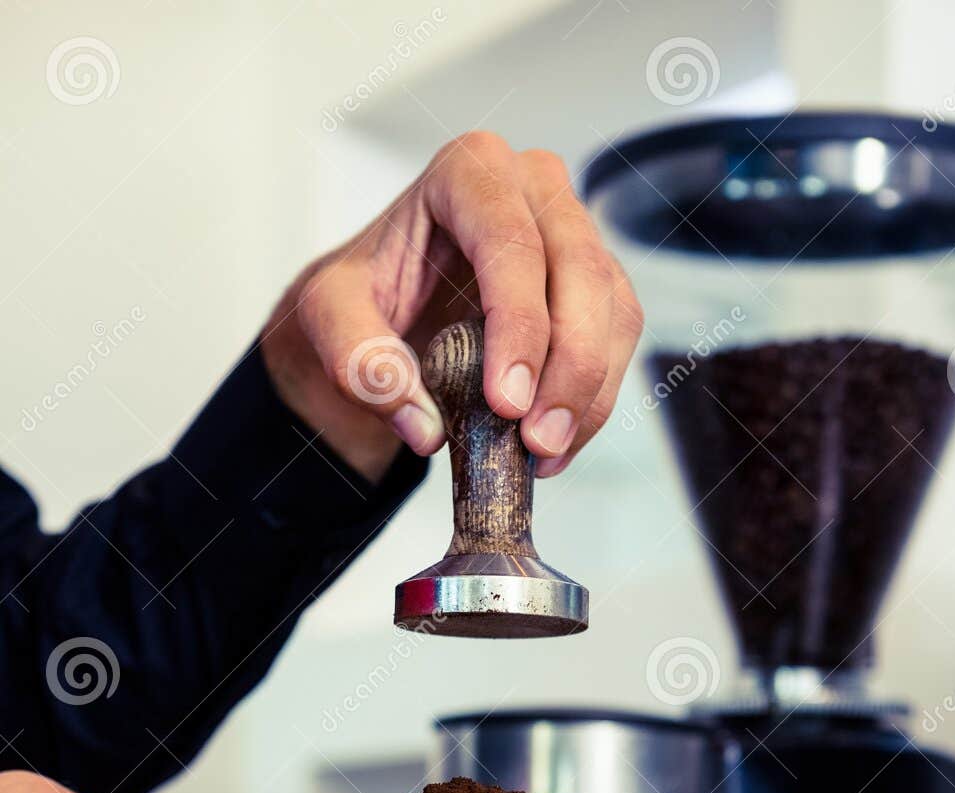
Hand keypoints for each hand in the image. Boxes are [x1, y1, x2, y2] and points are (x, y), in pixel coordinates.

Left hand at [261, 133, 643, 481]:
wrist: (392, 308)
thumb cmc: (368, 293)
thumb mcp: (329, 319)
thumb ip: (357, 360)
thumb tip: (421, 424)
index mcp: (468, 170)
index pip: (511, 243)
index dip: (519, 326)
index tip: (506, 404)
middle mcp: (533, 186)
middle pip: (579, 270)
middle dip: (569, 367)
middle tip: (537, 441)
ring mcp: (574, 231)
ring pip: (611, 309)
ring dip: (589, 392)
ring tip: (544, 453)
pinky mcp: (596, 284)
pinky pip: (617, 341)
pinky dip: (594, 401)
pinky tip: (555, 445)